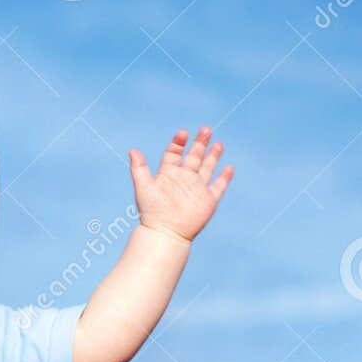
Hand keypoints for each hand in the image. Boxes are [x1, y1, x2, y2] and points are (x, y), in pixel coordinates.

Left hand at [128, 127, 233, 242]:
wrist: (165, 232)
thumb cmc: (152, 211)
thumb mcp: (144, 186)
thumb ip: (139, 168)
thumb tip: (132, 150)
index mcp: (168, 174)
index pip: (174, 153)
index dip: (178, 143)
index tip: (183, 133)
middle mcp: (183, 179)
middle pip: (194, 156)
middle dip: (200, 143)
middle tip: (206, 129)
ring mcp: (196, 188)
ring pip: (207, 168)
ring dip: (213, 156)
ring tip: (218, 143)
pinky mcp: (208, 199)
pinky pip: (219, 186)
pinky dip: (224, 177)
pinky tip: (229, 167)